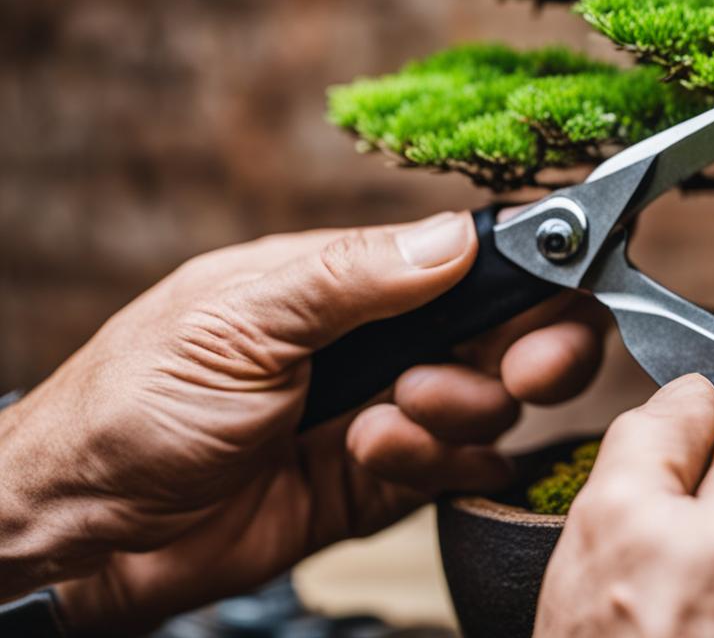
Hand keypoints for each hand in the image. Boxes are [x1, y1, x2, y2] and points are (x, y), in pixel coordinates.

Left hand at [0, 211, 606, 634]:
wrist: (88, 529)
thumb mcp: (240, 317)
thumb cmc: (135, 402)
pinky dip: (435, 465)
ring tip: (385, 421)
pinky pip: (456, 470)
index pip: (474, 260)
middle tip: (522, 377)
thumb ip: (353, 275)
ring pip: (490, 406)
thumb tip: (457, 236)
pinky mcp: (383, 481)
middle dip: (531, 355)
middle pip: (510, 334)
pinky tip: (372, 458)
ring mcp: (388, 411)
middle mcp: (382, 340)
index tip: (572, 295)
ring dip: (458, 414)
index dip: (537, 276)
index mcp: (348, 280)